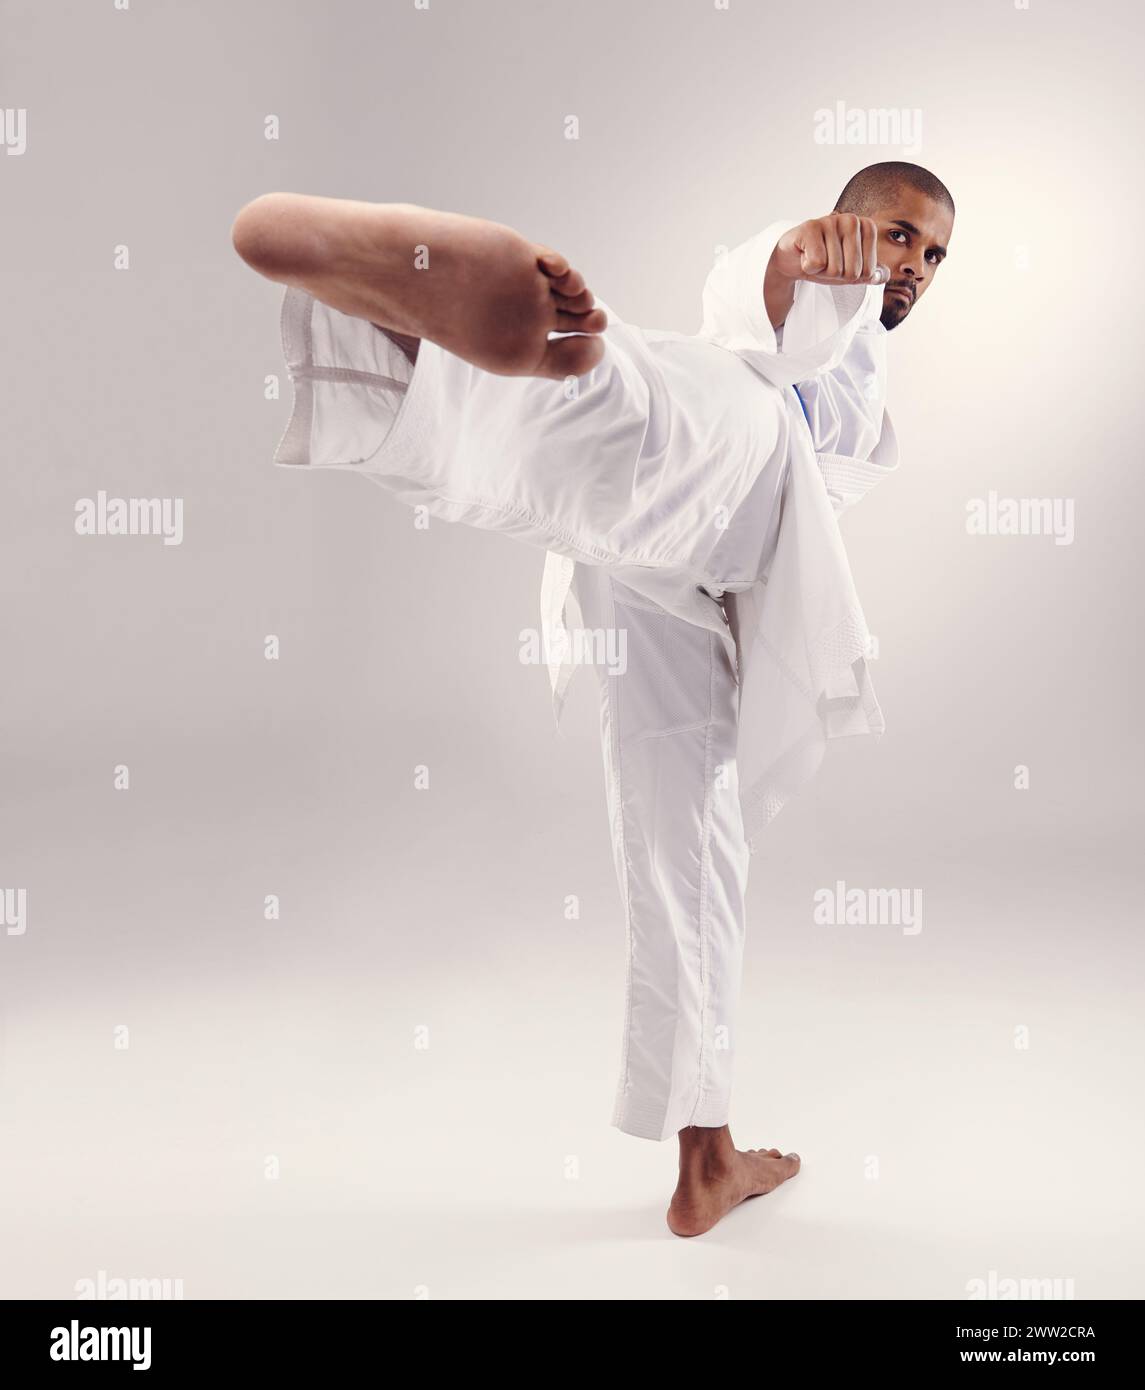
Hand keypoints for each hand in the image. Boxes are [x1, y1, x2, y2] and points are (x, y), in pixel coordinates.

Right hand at [770, 213, 887, 285]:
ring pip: (833, 269)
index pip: (867, 271)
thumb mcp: (850, 271)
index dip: (852, 276)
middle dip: (835, 275)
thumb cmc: (824, 262)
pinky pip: (817, 263)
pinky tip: (804, 255)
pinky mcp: (810, 227)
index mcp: (866, 227)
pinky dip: (808, 267)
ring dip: (820, 272)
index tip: (841, 264)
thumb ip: (871, 274)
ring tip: (814, 258)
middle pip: (852, 272)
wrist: (793, 258)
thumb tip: (883, 277)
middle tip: (825, 262)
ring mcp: (830, 221)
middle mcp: (851, 219)